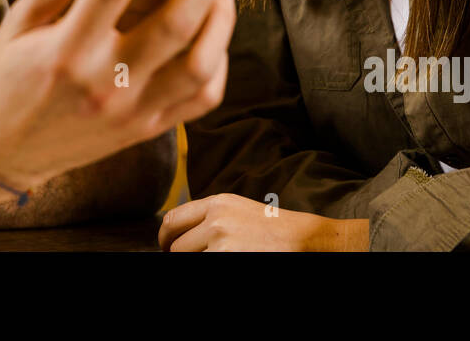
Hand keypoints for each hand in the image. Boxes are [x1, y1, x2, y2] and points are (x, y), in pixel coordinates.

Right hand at [0, 0, 244, 192]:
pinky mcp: (148, 128)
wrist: (3, 156)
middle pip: (175, 23)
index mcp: (66, 53)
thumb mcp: (14, 29)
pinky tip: (214, 32)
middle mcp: (105, 84)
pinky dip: (217, 60)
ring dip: (222, 18)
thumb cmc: (5, 84)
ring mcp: (132, 111)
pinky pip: (201, 97)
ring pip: (199, 63)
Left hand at [159, 193, 369, 251]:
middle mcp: (215, 221)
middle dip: (176, 257)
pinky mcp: (227, 260)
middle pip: (176, 246)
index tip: (167, 249)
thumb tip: (182, 235)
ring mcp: (222, 243)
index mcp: (217, 204)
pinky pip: (206, 266)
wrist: (305, 240)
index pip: (173, 220)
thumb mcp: (239, 211)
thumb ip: (211, 217)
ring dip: (197, 262)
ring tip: (217, 259)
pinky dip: (209, 266)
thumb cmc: (274, 229)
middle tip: (184, 261)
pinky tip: (228, 262)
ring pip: (188, 260)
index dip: (164, 239)